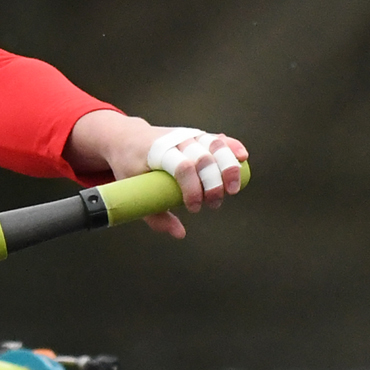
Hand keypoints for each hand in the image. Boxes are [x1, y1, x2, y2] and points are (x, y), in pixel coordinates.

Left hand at [65, 110, 248, 237]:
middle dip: (213, 184)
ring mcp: (186, 135)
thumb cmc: (129, 167)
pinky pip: (217, 139)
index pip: (182, 167)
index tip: (193, 208)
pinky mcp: (196, 135)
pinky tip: (242, 158)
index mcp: (157, 152)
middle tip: (213, 204)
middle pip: (203, 158)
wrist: (127, 138)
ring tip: (232, 190)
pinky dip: (232, 146)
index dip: (193, 189)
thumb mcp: (133, 191)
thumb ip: (155, 215)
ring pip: (214, 145)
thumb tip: (180, 233)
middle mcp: (174, 140)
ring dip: (229, 167)